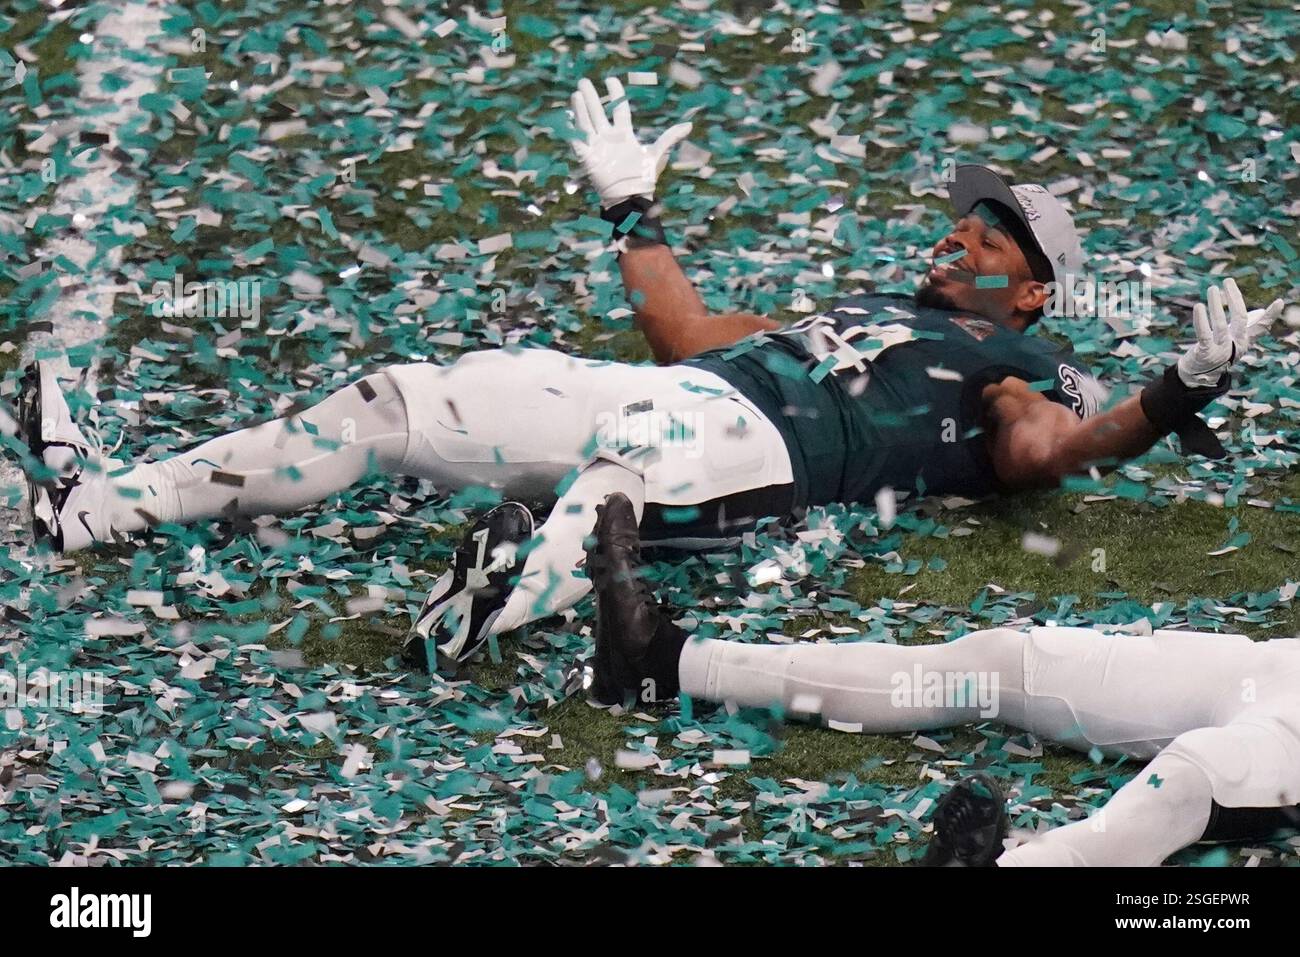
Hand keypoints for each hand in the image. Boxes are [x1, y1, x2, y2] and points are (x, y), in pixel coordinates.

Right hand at [569, 76, 691, 205]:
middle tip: (584, 81)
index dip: (615, 94)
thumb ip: (670, 138)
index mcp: (624, 134)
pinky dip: (571, 131)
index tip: (610, 80)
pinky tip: (566, 118)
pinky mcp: (588, 158)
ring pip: (587, 123)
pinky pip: (577, 142)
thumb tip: (689, 126)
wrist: (630, 196)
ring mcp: (597, 147)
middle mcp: (609, 138)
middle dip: (591, 97)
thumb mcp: (657, 154)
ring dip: (581, 109)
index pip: (618, 109)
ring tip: (577, 93)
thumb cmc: (643, 177)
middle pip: (598, 112)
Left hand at [1177, 278, 1283, 388]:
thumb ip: (1245, 327)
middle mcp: (1235, 345)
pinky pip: (1204, 334)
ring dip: (1216, 304)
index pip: (1260, 327)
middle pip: (1240, 318)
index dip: (1270, 316)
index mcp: (1244, 340)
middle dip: (1235, 298)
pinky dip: (1201, 320)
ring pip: (1220, 324)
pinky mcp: (1205, 353)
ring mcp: (1221, 350)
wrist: (1198, 377)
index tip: (1279, 302)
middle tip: (1227, 280)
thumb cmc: (1217, 353)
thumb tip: (1259, 312)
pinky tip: (1199, 306)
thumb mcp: (1233, 340)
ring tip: (1212, 289)